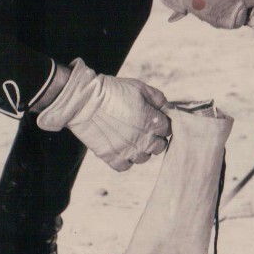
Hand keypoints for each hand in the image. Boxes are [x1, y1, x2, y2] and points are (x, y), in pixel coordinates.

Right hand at [34, 58, 170, 171]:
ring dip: (141, 149)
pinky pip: (126, 166)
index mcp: (152, 122)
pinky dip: (125, 159)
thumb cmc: (113, 91)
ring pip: (144, 158)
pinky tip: (121, 147)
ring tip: (131, 138)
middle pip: (160, 146)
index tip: (153, 119)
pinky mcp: (112, 158)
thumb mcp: (139, 87)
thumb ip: (158, 98)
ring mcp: (128, 151)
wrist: (84, 101)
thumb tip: (167, 108)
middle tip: (143, 129)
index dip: (162, 123)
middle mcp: (143, 139)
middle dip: (155, 138)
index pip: (168, 129)